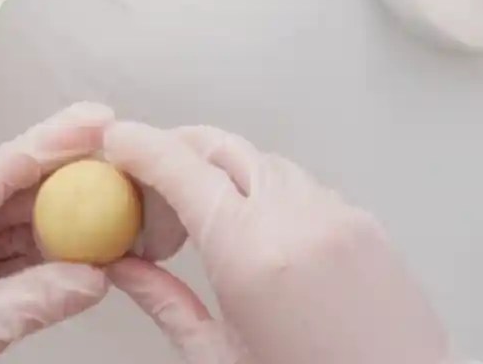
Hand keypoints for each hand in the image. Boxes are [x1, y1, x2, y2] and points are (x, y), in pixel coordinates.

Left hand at [0, 103, 115, 363]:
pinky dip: (57, 268)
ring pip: (24, 232)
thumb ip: (26, 301)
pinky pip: (20, 270)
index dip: (54, 140)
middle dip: (74, 182)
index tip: (98, 122)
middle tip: (126, 173)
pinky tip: (88, 266)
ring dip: (72, 228)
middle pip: (19, 193)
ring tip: (120, 219)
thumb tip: (91, 277)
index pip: (1, 166)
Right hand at [103, 122, 450, 363]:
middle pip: (221, 148)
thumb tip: (124, 269)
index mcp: (252, 255)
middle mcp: (298, 221)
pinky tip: (256, 238)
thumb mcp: (221, 359)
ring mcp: (338, 217)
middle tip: (148, 194)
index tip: (115, 141)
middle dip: (177, 154)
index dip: (140, 146)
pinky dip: (268, 194)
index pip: (182, 169)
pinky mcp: (366, 224)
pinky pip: (304, 186)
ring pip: (263, 162)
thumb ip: (166, 302)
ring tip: (204, 229)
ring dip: (223, 175)